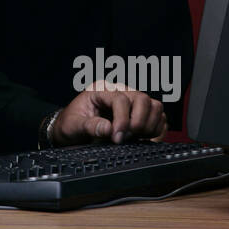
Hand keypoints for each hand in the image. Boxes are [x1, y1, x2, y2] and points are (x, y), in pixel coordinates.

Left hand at [50, 81, 166, 144]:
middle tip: (126, 137)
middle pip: (142, 99)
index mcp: (101, 90)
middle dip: (138, 121)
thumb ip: (90, 126)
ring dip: (148, 125)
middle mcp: (119, 92)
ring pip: (154, 106)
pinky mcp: (140, 115)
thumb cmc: (70, 125)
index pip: (120, 98)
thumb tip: (109, 129)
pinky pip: (159, 118)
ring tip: (133, 137)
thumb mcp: (72, 125)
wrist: (71, 131)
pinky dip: (155, 129)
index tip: (117, 137)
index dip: (122, 119)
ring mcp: (132, 103)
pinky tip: (142, 138)